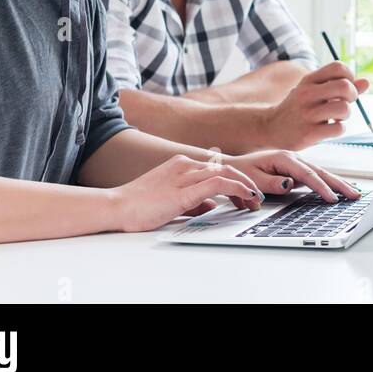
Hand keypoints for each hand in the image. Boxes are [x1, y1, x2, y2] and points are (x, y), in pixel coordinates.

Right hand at [108, 155, 265, 232]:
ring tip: (255, 200)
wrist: (115, 207)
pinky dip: (237, 188)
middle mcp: (184, 165)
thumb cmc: (137, 207)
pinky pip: (218, 183)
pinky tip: (246, 196)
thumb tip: (212, 206)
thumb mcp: (171, 201)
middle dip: (245, 182)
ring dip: (245, 186)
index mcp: (180, 164)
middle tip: (256, 197)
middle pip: (225, 168)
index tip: (246, 194)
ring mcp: (184, 176)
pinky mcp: (183, 190)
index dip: (235, 179)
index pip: (216, 167)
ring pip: (226, 173)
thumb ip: (193, 202)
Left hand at [225, 150, 362, 201]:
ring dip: (338, 183)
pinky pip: (316, 177)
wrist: (232, 166)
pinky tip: (338, 189)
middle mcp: (293, 159)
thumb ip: (271, 183)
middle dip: (339, 183)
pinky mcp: (296, 170)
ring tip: (353, 193)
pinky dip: (328, 183)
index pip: (307, 174)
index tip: (332, 198)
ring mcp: (296, 164)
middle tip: (355, 194)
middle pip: (321, 171)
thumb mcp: (252, 178)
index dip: (321, 187)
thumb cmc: (241, 172)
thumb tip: (290, 185)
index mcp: (284, 158)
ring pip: (321, 173)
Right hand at [259, 61, 369, 149]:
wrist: (271, 128)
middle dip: (353, 95)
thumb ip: (339, 85)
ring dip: (346, 114)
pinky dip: (339, 129)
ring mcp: (307, 114)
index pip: (338, 67)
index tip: (346, 87)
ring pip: (343, 108)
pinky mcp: (308, 133)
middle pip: (344, 87)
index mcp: (309, 80)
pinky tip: (329, 129)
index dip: (349, 76)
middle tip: (346, 102)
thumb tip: (367, 82)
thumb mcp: (314, 92)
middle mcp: (307, 94)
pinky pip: (338, 129)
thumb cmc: (299, 108)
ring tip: (336, 118)